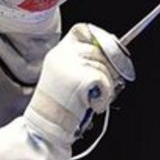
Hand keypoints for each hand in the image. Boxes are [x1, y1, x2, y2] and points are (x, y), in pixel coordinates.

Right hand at [24, 23, 133, 142]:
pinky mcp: (80, 79)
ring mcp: (70, 66)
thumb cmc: (61, 108)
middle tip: (102, 87)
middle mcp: (62, 55)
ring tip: (91, 99)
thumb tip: (114, 52)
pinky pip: (105, 81)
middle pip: (101, 48)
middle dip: (110, 68)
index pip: (83, 30)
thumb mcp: (67, 78)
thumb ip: (85, 63)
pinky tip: (92, 105)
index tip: (112, 50)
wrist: (46, 129)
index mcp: (58, 53)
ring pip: (106, 66)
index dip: (101, 38)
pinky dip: (105, 96)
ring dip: (107, 86)